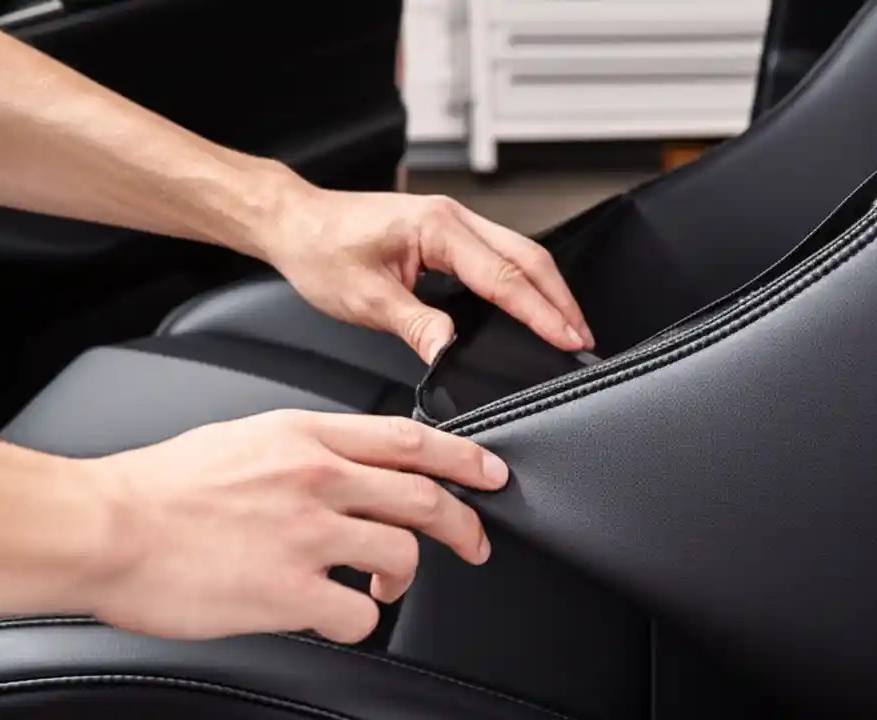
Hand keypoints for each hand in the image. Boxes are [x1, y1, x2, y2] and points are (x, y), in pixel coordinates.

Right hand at [81, 410, 507, 642]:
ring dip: (403, 577)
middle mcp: (318, 479)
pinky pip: (360, 613)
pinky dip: (359, 619)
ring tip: (382, 586)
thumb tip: (343, 468)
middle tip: (476, 543)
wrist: (104, 525)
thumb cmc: (160, 486)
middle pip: (424, 498)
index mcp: (305, 436)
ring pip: (403, 555)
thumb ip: (302, 449)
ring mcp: (308, 534)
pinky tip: (336, 614)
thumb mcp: (244, 437)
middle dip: (464, 524)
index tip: (490, 472)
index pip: (409, 439)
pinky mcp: (290, 590)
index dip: (463, 457)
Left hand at [250, 184, 594, 362]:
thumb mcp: (366, 299)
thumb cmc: (320, 249)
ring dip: (546, 290)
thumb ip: (416, 326)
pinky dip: (522, 283)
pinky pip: (499, 256)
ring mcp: (452, 223)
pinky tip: (530, 307)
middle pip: (528, 257)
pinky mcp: (446, 234)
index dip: (541, 312)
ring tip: (567, 327)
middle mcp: (452, 218)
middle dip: (560, 299)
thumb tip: (452, 353)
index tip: (567, 339)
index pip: (505, 276)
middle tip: (583, 339)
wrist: (294, 223)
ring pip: (518, 254)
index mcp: (437, 227)